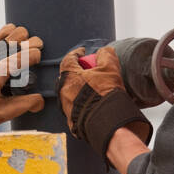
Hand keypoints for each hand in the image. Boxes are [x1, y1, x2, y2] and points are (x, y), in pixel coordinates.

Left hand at [0, 24, 44, 130]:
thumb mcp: (4, 114)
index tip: (39, 54)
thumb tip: (42, 100)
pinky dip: (5, 33)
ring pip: (1, 39)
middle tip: (38, 47)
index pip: (9, 63)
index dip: (26, 56)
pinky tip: (15, 33)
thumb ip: (23, 105)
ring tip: (29, 42)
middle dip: (25, 44)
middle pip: (6, 46)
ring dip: (17, 37)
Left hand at [56, 46, 151, 160]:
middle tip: (88, 70)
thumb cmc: (106, 94)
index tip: (82, 52)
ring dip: (79, 88)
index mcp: (69, 77)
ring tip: (92, 88)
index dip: (76, 53)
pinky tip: (92, 103)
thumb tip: (104, 52)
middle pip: (67, 77)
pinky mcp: (72, 120)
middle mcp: (63, 92)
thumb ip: (106, 55)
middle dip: (77, 72)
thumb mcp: (110, 68)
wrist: (107, 122)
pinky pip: (75, 108)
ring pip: (70, 93)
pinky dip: (82, 103)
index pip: (68, 59)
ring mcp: (66, 107)